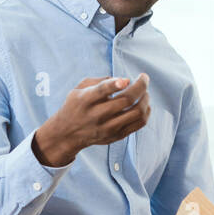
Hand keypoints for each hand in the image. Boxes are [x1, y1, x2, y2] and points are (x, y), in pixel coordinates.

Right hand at [32, 74, 150, 167]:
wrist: (67, 134)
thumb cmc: (76, 105)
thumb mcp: (79, 89)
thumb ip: (99, 81)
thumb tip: (124, 81)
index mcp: (86, 100)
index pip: (101, 92)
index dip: (115, 84)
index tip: (126, 79)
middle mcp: (97, 115)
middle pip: (126, 101)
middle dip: (141, 86)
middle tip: (144, 78)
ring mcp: (108, 128)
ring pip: (136, 113)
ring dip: (145, 99)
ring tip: (144, 92)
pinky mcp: (116, 136)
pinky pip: (139, 124)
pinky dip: (146, 111)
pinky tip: (144, 104)